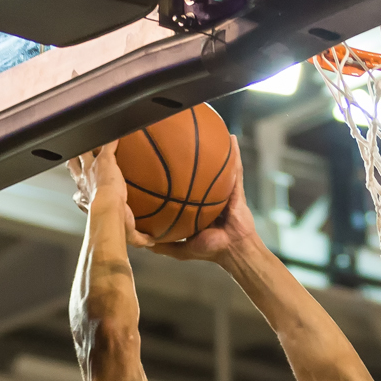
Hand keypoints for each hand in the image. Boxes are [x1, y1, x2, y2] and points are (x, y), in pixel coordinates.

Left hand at [142, 138, 259, 264]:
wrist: (232, 251)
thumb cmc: (210, 250)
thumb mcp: (181, 248)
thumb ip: (164, 244)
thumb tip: (144, 243)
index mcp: (197, 208)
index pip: (183, 188)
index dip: (172, 177)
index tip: (159, 163)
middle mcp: (210, 197)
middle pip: (199, 173)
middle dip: (191, 157)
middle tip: (178, 139)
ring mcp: (223, 192)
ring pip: (218, 167)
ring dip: (215, 149)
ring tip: (207, 130)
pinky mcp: (236, 190)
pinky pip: (235, 169)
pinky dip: (235, 154)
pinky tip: (231, 139)